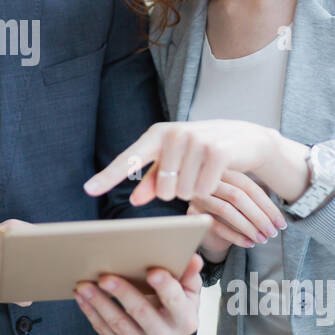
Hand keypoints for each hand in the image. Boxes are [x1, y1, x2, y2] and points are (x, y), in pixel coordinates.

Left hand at [74, 254, 203, 334]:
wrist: (163, 332)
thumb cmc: (174, 303)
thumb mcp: (187, 290)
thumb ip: (189, 274)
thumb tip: (193, 259)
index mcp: (186, 321)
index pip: (175, 301)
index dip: (165, 286)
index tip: (152, 271)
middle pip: (142, 312)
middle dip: (122, 293)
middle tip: (104, 277)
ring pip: (119, 324)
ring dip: (99, 303)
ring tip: (84, 286)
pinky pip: (105, 333)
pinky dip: (92, 314)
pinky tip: (82, 299)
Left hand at [83, 120, 291, 205]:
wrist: (245, 139)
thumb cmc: (203, 152)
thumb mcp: (176, 162)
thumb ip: (153, 179)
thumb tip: (134, 200)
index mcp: (158, 135)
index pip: (129, 160)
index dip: (108, 176)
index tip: (88, 189)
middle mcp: (174, 134)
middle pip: (162, 190)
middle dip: (177, 191)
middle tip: (191, 174)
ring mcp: (196, 141)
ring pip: (182, 192)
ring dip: (195, 191)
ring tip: (204, 172)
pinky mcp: (217, 151)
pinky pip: (203, 189)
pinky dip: (209, 189)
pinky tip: (217, 175)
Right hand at [188, 169, 286, 262]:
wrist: (208, 229)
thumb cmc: (232, 215)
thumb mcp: (246, 206)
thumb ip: (258, 205)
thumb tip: (279, 221)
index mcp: (226, 173)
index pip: (249, 187)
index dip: (267, 206)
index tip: (281, 223)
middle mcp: (210, 181)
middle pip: (237, 196)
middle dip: (259, 216)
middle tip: (273, 232)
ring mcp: (199, 196)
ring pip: (226, 209)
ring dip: (248, 227)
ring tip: (262, 239)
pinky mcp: (192, 214)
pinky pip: (215, 225)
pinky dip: (235, 236)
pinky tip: (248, 243)